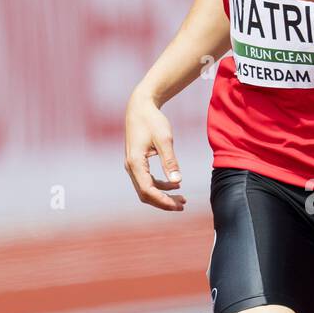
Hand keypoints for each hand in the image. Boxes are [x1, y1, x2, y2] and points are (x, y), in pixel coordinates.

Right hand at [124, 93, 185, 210]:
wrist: (140, 107)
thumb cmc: (152, 120)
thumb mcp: (164, 139)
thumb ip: (170, 161)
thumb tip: (177, 181)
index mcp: (135, 163)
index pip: (148, 190)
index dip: (163, 201)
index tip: (178, 205)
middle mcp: (130, 167)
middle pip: (145, 194)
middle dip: (163, 202)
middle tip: (182, 205)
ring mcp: (132, 165)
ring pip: (146, 189)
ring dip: (163, 195)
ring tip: (182, 198)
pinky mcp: (136, 162)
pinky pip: (147, 181)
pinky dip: (160, 186)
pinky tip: (174, 185)